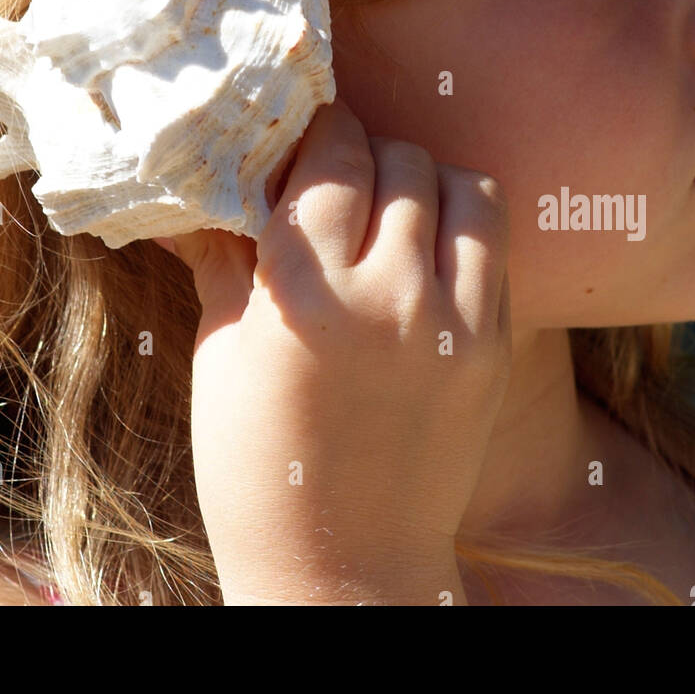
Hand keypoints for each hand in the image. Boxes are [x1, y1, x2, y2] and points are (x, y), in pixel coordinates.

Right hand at [156, 96, 512, 604]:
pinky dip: (465, 225)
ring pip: (461, 185)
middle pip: (398, 159)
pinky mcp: (494, 348)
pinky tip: (432, 247)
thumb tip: (199, 181)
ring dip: (425, 180)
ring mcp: (451, 322)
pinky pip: (496, 242)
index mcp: (303, 289)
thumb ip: (225, 252)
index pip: (333, 152)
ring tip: (396, 206)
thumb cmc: (254, 458)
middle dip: (366, 154)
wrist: (339, 565)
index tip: (307, 134)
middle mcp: (386, 294)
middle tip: (343, 177)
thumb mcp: (222, 348)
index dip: (320, 128)